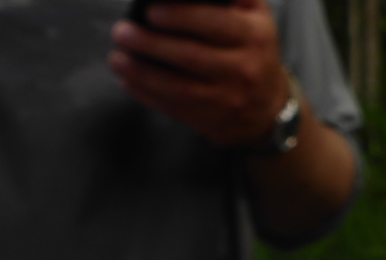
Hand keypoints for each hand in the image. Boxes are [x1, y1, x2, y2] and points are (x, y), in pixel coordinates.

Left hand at [109, 0, 290, 147]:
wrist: (268, 108)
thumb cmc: (253, 50)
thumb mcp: (256, 17)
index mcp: (254, 36)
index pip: (215, 24)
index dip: (180, 17)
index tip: (151, 12)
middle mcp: (243, 69)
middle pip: (191, 56)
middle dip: (151, 44)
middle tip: (122, 32)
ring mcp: (225, 100)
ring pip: (178, 87)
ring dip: (142, 73)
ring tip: (117, 58)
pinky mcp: (210, 122)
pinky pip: (174, 108)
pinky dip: (147, 95)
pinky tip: (128, 81)